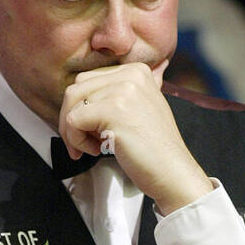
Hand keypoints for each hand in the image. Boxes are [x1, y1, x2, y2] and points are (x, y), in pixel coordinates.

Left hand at [58, 61, 212, 214]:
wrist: (173, 172)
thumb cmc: (155, 150)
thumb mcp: (145, 108)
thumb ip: (130, 92)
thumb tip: (134, 74)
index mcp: (136, 71)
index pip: (88, 80)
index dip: (82, 108)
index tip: (90, 132)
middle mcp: (130, 74)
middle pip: (76, 88)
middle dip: (71, 118)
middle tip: (82, 143)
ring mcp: (122, 90)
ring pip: (71, 103)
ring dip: (72, 130)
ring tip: (90, 148)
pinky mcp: (113, 110)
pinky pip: (73, 120)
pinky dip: (76, 140)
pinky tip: (97, 151)